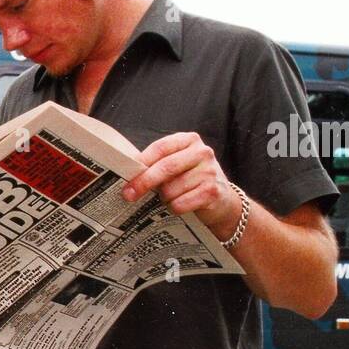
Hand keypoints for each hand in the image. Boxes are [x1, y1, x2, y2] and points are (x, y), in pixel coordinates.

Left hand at [122, 132, 241, 239]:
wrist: (222, 201)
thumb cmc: (191, 181)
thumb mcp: (177, 166)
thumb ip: (158, 164)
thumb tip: (128, 174)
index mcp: (189, 140)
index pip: (160, 148)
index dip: (141, 162)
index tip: (125, 175)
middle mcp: (202, 152)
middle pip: (165, 167)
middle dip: (144, 182)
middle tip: (128, 194)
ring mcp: (209, 171)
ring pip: (171, 189)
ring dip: (163, 198)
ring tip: (167, 198)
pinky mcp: (213, 191)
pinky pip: (180, 203)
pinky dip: (174, 208)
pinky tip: (179, 205)